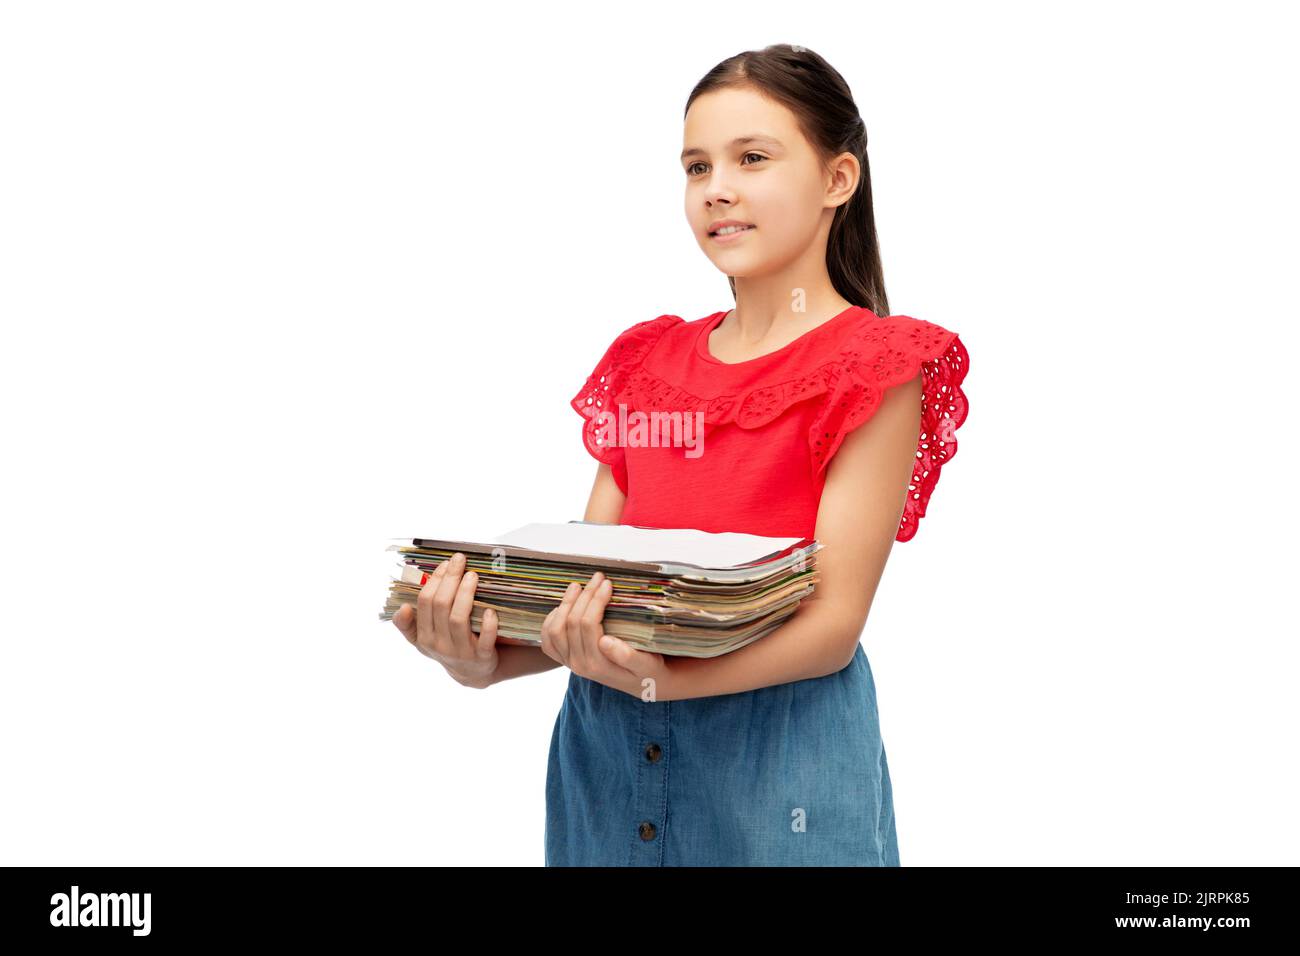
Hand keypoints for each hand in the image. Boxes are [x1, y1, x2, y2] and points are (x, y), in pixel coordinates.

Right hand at [392, 552, 499, 688]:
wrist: (472, 674)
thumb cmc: (446, 646)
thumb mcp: (422, 640)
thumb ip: (408, 625)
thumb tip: (402, 608)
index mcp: (423, 636)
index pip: (424, 603)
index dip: (434, 581)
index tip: (445, 564)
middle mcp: (439, 644)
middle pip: (441, 606)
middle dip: (450, 580)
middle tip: (460, 560)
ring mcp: (460, 652)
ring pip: (459, 619)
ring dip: (466, 594)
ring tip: (473, 575)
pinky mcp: (482, 657)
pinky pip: (484, 640)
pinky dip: (488, 624)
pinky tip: (491, 610)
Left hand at [539, 570, 669, 699]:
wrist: (644, 684)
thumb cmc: (648, 670)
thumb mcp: (647, 664)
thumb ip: (628, 656)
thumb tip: (605, 641)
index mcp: (598, 664)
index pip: (588, 624)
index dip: (595, 600)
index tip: (608, 583)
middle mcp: (579, 665)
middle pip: (571, 622)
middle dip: (584, 595)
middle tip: (598, 577)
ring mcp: (569, 663)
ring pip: (555, 629)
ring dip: (565, 604)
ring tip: (577, 585)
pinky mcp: (565, 659)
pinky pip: (548, 640)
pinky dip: (551, 620)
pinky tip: (564, 606)